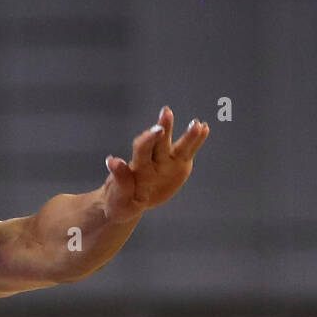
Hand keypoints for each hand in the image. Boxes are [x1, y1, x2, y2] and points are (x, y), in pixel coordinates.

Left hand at [103, 107, 209, 224]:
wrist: (129, 203)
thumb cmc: (120, 201)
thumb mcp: (119, 196)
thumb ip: (120, 179)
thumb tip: (112, 160)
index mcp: (138, 167)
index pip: (143, 148)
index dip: (149, 139)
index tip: (157, 130)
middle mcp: (153, 160)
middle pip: (160, 141)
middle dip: (165, 126)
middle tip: (167, 113)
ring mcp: (167, 162)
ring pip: (179, 146)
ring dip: (188, 136)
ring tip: (198, 124)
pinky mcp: (178, 166)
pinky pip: (189, 153)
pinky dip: (197, 141)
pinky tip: (204, 128)